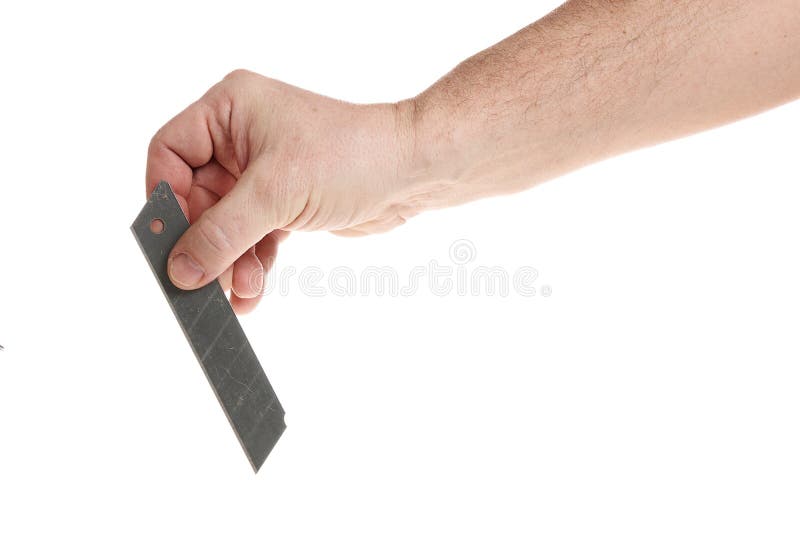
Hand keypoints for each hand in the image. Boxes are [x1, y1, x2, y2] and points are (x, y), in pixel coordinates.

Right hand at [146, 70, 420, 312]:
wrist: (411, 173)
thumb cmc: (352, 156)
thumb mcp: (277, 192)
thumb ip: (221, 232)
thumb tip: (179, 268)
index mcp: (229, 110)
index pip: (169, 152)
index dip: (165, 199)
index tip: (171, 243)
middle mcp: (240, 138)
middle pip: (195, 198)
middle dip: (206, 244)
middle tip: (206, 282)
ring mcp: (262, 173)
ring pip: (225, 225)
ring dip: (230, 262)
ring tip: (241, 291)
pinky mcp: (283, 202)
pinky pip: (251, 237)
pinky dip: (251, 263)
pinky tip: (252, 292)